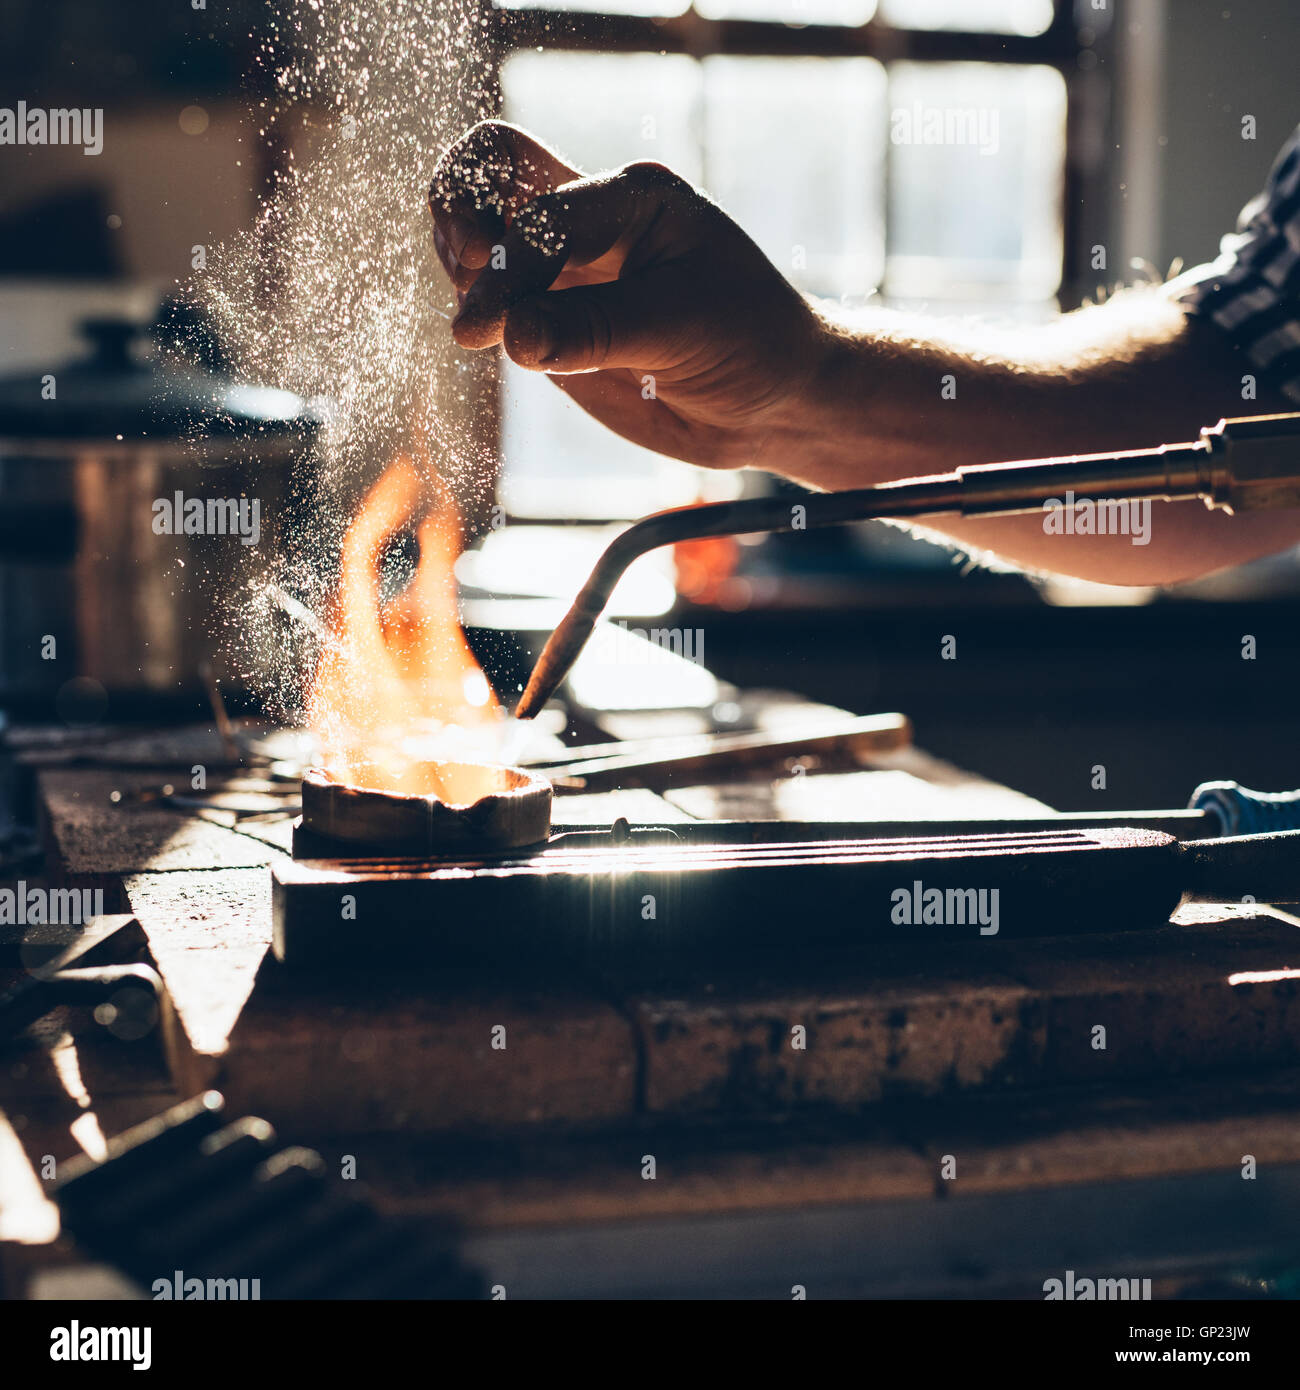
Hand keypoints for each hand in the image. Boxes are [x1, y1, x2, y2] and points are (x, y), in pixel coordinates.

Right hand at [429, 120, 828, 470]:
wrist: (774, 400)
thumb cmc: (751, 345)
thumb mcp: (681, 330)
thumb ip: (594, 331)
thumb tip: (511, 335)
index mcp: (633, 198)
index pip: (542, 211)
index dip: (509, 271)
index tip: (491, 332)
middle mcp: (593, 219)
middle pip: (492, 164)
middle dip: (458, 211)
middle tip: (466, 278)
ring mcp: (568, 267)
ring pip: (479, 225)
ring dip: (461, 266)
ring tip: (479, 324)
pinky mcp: (554, 317)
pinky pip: (494, 294)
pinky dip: (476, 308)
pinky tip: (491, 339)